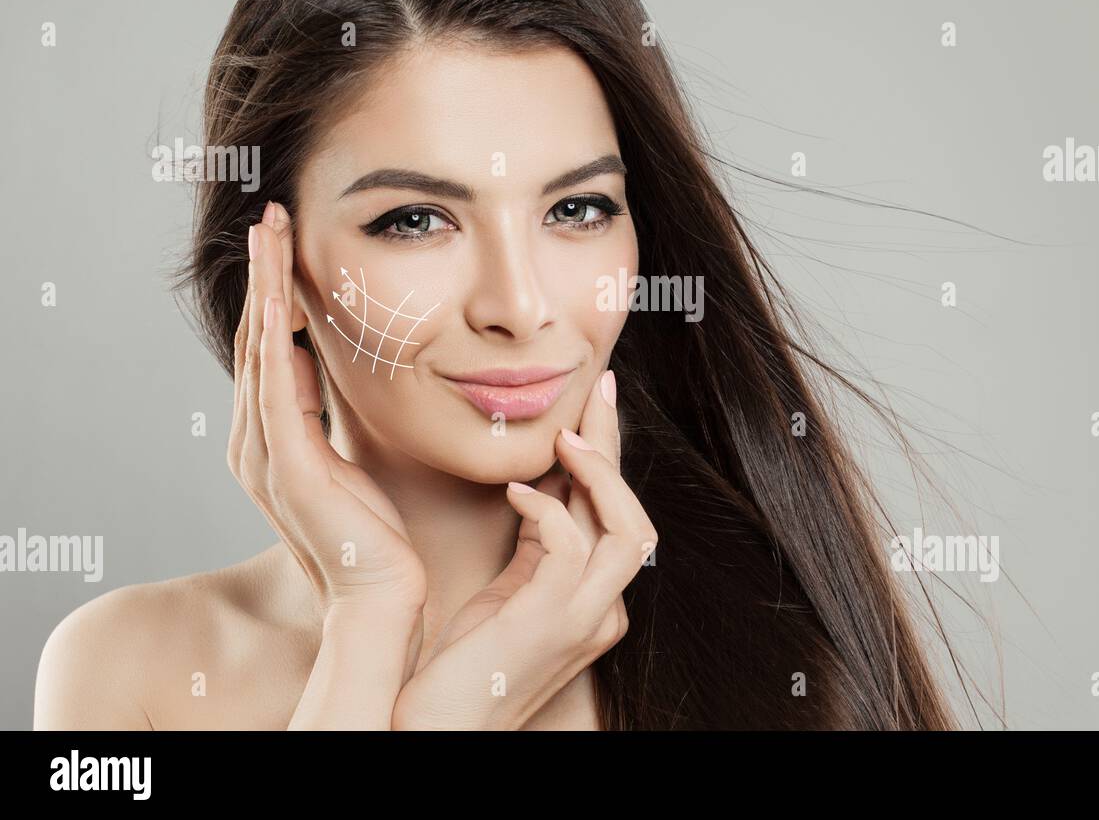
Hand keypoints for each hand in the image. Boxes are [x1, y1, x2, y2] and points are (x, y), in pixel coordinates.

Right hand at [231, 202, 427, 616]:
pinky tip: (279, 299)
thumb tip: (323, 365)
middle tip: (269, 216)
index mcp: (271, 440)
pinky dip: (274, 341)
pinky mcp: (287, 469)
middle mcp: (255, 444)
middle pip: (255, 340)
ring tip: (270, 234)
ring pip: (259, 353)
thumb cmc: (376, 534)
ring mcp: (264, 457)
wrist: (381, 597)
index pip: (268, 349)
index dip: (273, 293)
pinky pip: (276, 391)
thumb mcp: (350, 459)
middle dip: (262, 276)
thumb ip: (327, 416)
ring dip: (264, 290)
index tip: (282, 242)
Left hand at [390, 368, 655, 729]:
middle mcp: (605, 609)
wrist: (442, 727)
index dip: (612, 454)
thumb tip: (543, 478)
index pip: (620, 514)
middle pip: (636, 515)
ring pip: (629, 532)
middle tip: (598, 390)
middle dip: (617, 447)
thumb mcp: (511, 586)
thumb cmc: (467, 660)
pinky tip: (516, 490)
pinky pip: (571, 548)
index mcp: (597, 598)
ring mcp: (586, 620)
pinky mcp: (552, 622)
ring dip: (598, 475)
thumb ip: (537, 540)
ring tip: (564, 437)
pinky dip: (548, 509)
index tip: (598, 399)